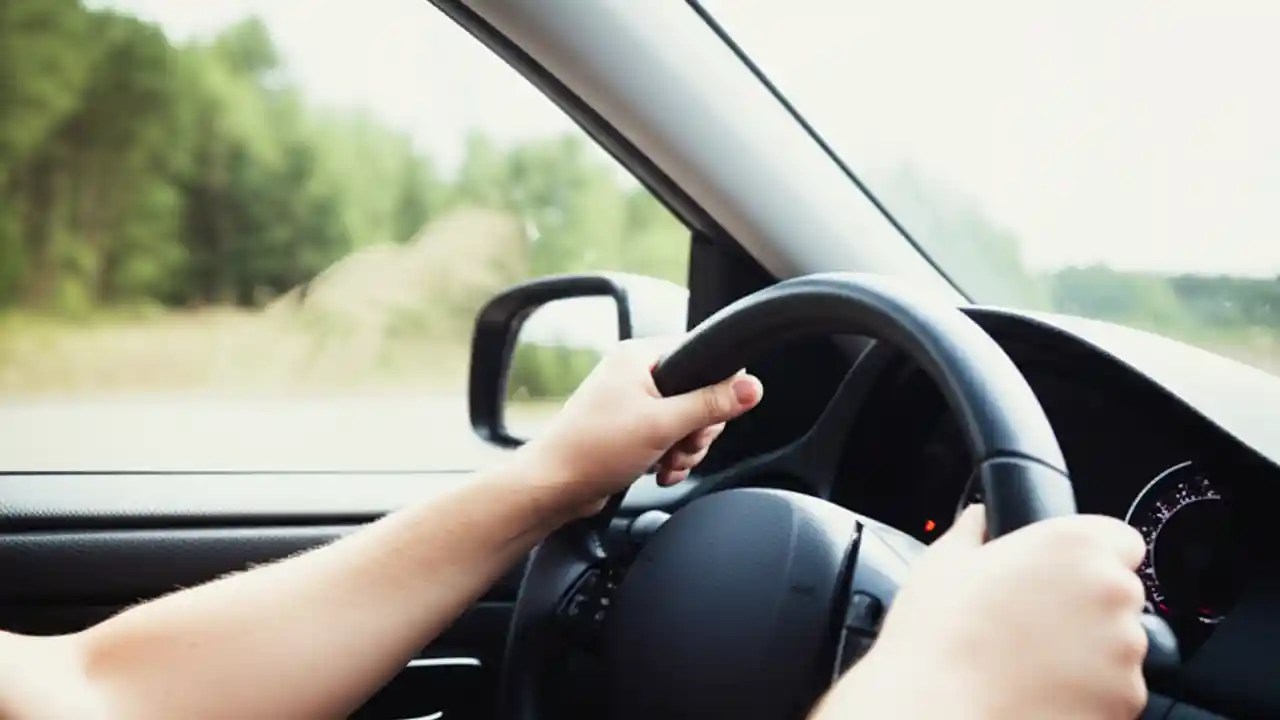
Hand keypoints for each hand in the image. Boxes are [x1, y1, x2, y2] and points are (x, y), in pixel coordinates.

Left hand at [518, 338, 762, 517]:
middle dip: (698, 429)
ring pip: (685, 421)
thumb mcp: (663, 424)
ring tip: (668, 463)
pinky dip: (670, 457)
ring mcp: (631, 402)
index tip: (712, 416)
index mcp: (639, 356)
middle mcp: (634, 374)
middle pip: (698, 394)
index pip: (700, 356)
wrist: (554, 487)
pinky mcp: (629, 429)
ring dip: (685, 449)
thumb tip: (752, 386)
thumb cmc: (593, 449)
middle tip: (684, 445)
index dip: (715, 389)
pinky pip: (668, 438)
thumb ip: (711, 404)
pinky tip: (659, 472)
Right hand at [813, 506, 1148, 719]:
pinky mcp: (1125, 702)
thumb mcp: (945, 562)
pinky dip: (1089, 692)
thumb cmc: (937, 634)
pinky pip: (1115, 691)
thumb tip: (981, 519)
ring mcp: (1125, 653)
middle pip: (1120, 595)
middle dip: (1088, 607)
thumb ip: (976, 530)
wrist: (936, 708)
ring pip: (1119, 646)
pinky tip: (1041, 689)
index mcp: (1076, 545)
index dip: (1092, 558)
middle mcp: (1113, 593)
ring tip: (1032, 662)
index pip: (1121, 540)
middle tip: (1035, 623)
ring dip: (1090, 651)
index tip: (1063, 576)